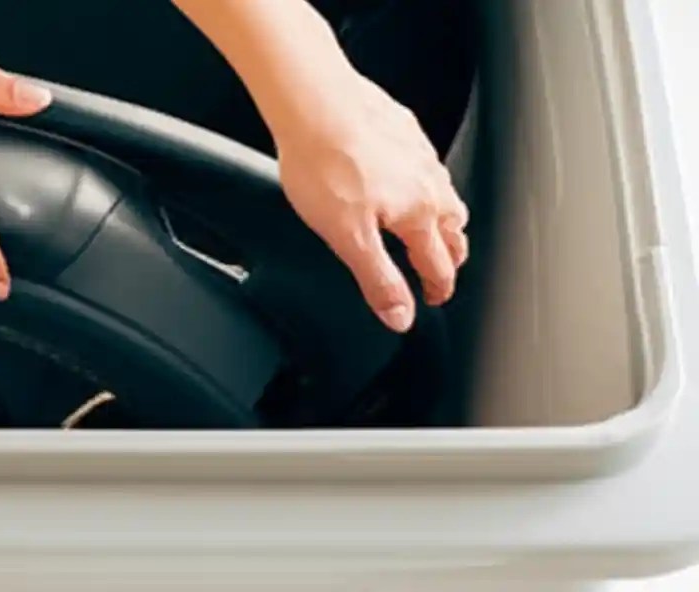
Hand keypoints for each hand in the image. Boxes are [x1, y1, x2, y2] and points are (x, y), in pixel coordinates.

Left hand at [275, 71, 468, 332]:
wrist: (313, 101)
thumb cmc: (325, 162)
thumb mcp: (346, 237)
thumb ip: (378, 279)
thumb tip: (401, 315)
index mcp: (418, 213)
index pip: (439, 263)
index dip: (439, 287)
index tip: (435, 298)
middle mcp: (428, 181)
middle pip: (453, 227)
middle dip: (450, 253)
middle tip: (442, 268)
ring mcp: (418, 151)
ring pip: (444, 192)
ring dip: (443, 216)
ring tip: (433, 227)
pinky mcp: (403, 127)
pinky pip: (424, 162)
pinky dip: (423, 181)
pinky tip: (404, 177)